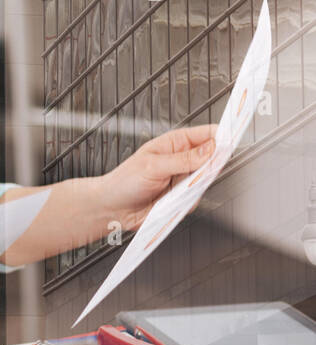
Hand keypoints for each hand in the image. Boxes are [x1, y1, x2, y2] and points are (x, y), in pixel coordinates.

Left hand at [97, 124, 215, 230]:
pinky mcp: (182, 198)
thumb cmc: (123, 182)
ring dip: (193, 188)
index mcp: (175, 143)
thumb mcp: (153, 166)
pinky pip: (196, 200)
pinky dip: (185, 203)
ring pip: (206, 182)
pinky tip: (168, 202)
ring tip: (172, 190)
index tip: (232, 141)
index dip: (222, 136)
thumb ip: (183, 159)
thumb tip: (210, 150)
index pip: (207, 134)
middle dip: (209, 168)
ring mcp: (183, 180)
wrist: (112, 209)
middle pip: (213, 159)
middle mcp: (182, 160)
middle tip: (195, 174)